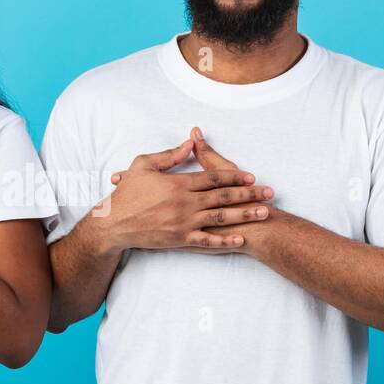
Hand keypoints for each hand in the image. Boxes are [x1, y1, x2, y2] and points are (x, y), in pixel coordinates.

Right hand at [98, 128, 274, 251]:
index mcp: (178, 184)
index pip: (213, 178)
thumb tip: (190, 142)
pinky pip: (207, 240)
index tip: (252, 176)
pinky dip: (224, 241)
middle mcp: (185, 203)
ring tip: (264, 212)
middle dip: (249, 194)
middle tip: (270, 193)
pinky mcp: (180, 239)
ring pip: (221, 217)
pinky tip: (240, 239)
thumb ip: (170, 155)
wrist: (113, 223)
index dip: (235, 176)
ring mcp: (184, 222)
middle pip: (224, 197)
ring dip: (245, 215)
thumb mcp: (143, 165)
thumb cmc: (126, 193)